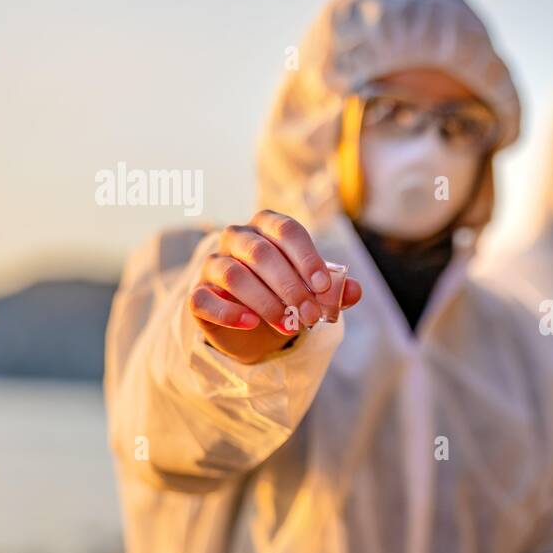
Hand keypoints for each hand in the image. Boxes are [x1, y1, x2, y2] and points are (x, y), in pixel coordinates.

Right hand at [188, 210, 361, 363]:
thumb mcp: (312, 292)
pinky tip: (251, 323)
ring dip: (265, 302)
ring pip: (234, 274)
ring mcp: (214, 264)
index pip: (287, 230)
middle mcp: (238, 238)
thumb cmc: (286, 294)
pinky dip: (229, 312)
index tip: (323, 287)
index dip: (306, 257)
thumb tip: (354, 291)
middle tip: (310, 316)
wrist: (254, 323)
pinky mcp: (198, 293)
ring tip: (288, 325)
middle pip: (261, 253)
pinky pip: (204, 298)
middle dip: (290, 287)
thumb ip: (333, 289)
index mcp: (268, 226)